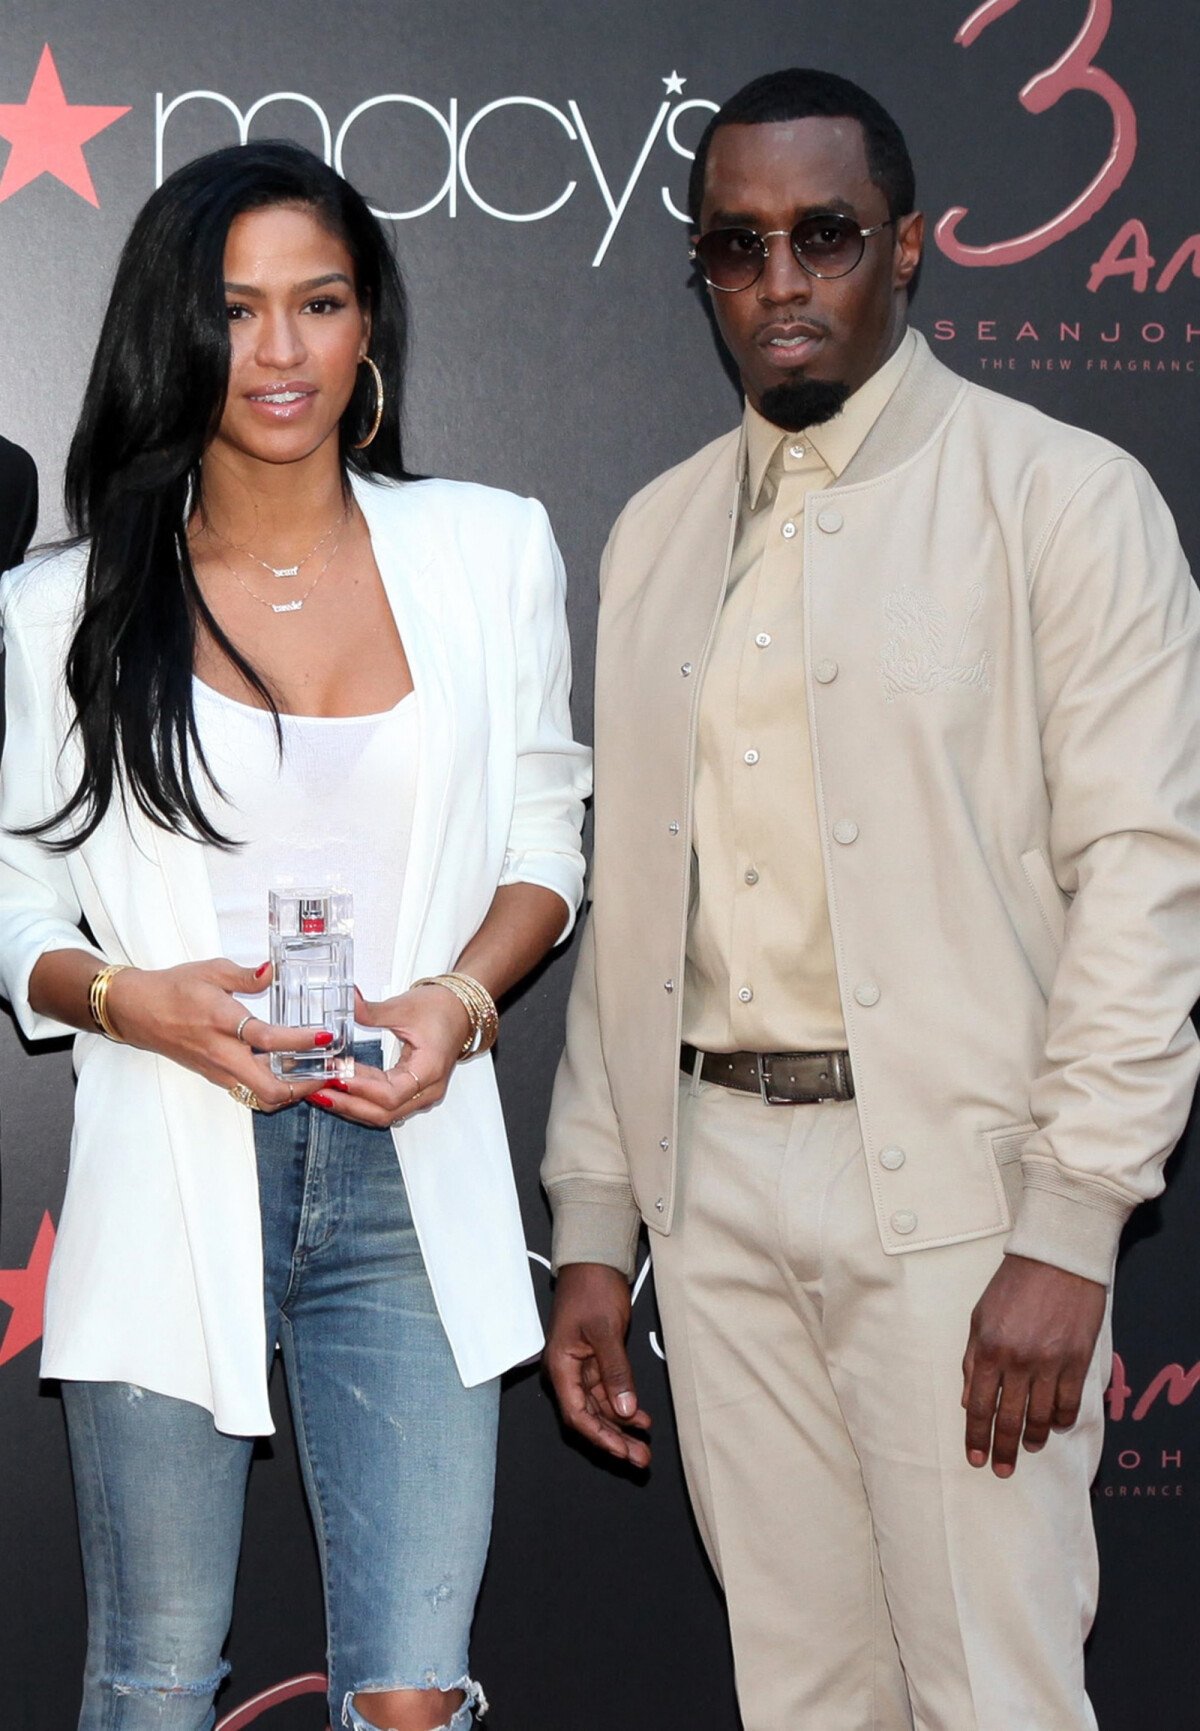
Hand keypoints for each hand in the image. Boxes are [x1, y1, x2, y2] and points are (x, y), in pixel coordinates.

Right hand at [104, 959, 328, 1109]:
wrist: (138, 1011)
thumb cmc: (174, 988)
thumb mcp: (211, 970)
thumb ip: (246, 974)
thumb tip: (273, 971)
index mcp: (222, 1022)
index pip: (267, 1039)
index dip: (300, 1041)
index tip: (326, 1036)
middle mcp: (222, 1054)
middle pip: (268, 1088)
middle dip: (304, 1085)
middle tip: (329, 1071)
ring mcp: (218, 1070)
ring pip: (260, 1098)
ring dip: (291, 1091)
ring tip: (316, 1074)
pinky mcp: (215, 1077)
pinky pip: (249, 1092)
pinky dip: (273, 1088)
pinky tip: (290, 1073)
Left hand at [306, 983, 472, 1127]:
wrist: (461, 1011)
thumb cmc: (440, 1009)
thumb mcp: (403, 1007)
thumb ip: (371, 1010)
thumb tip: (346, 1000)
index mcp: (429, 1069)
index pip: (391, 1093)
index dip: (361, 1088)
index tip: (335, 1076)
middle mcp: (427, 1090)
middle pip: (384, 1112)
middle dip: (348, 1104)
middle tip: (318, 1090)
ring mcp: (421, 1095)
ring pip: (383, 1115)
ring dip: (351, 1106)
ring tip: (322, 1093)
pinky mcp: (413, 1094)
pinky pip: (385, 1108)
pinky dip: (361, 1102)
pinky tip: (340, 1091)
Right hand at [543, 1262, 651, 1466]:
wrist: (595, 1260)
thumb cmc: (592, 1288)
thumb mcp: (605, 1329)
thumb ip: (615, 1370)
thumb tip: (625, 1410)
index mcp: (560, 1366)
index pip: (577, 1414)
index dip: (599, 1436)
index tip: (622, 1451)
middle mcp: (568, 1372)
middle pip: (589, 1417)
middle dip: (614, 1440)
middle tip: (640, 1460)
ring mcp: (582, 1367)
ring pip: (601, 1408)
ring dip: (622, 1428)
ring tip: (644, 1448)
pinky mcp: (597, 1360)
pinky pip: (609, 1392)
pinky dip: (625, 1407)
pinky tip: (642, 1420)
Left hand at [962, 1252, 1106, 1476]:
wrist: (1057, 1260)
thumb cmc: (1013, 1285)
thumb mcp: (979, 1317)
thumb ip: (973, 1360)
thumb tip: (970, 1398)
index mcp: (987, 1348)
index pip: (978, 1405)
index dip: (976, 1436)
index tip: (976, 1458)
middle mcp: (1017, 1361)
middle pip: (1008, 1419)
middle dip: (1003, 1450)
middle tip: (1001, 1471)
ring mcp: (1050, 1363)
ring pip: (1040, 1417)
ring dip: (1033, 1438)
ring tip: (1028, 1449)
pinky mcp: (1077, 1361)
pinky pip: (1068, 1404)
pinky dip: (1061, 1420)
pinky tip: (1054, 1425)